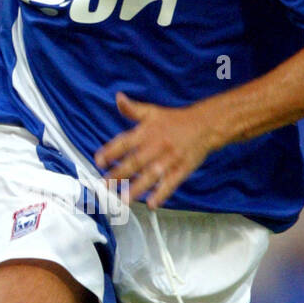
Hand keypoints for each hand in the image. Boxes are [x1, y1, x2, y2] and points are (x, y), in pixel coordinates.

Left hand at [94, 91, 215, 208]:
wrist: (205, 125)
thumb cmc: (175, 120)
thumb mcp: (152, 111)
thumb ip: (132, 109)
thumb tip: (118, 98)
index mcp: (147, 132)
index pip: (125, 142)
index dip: (111, 151)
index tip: (99, 161)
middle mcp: (157, 145)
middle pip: (136, 161)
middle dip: (119, 173)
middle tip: (106, 185)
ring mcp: (170, 158)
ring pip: (152, 174)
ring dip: (138, 188)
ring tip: (124, 199)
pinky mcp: (182, 169)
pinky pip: (171, 182)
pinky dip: (162, 193)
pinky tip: (152, 204)